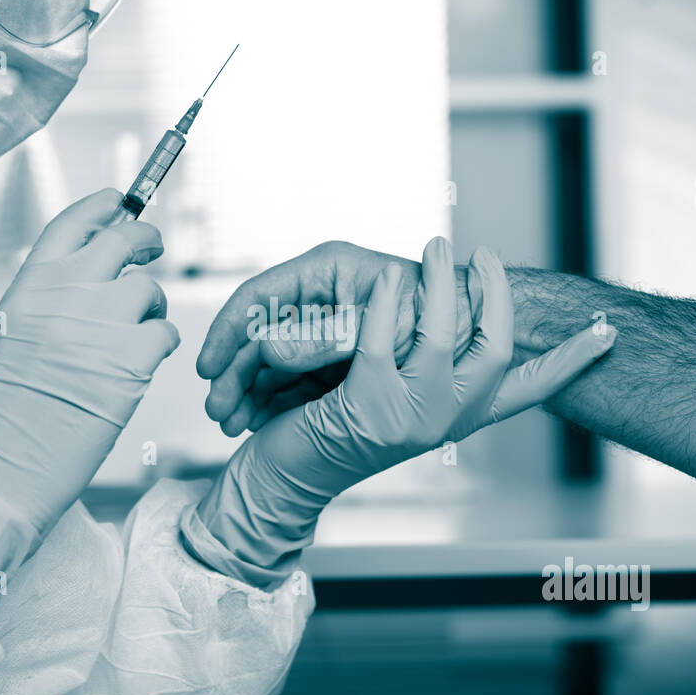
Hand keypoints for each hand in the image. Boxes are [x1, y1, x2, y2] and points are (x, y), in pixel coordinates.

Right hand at [0, 188, 179, 534]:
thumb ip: (54, 296)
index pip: (74, 222)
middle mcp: (67, 291)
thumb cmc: (9, 406)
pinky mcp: (133, 355)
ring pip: (149, 290)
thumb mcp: (17, 331)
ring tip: (132, 343)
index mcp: (31, 282)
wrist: (5, 458)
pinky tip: (140, 368)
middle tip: (154, 248)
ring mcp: (102, 320)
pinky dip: (160, 348)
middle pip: (124, 240)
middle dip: (146, 239)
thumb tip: (101, 270)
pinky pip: (165, 333)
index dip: (103, 206)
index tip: (120, 200)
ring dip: (151, 311)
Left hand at [190, 238, 615, 582]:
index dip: (570, 362)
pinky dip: (391, 302)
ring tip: (436, 247)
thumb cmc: (337, 425)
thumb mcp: (397, 394)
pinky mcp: (366, 410)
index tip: (609, 331)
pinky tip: (391, 277)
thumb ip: (429, 364)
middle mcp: (443, 422)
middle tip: (482, 253)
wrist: (287, 474)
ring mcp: (408, 419)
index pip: (529, 391)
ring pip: (445, 338)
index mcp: (458, 419)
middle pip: (496, 353)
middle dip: (496, 296)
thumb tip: (456, 313)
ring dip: (442, 284)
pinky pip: (387, 341)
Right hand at [197, 241, 473, 435]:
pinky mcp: (327, 359)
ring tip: (228, 422)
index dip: (230, 333)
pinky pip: (283, 378)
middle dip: (234, 372)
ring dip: (245, 392)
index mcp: (328, 272)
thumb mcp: (382, 332)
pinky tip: (249, 422)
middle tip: (217, 408)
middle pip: (257, 332)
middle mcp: (322, 298)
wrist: (486, 349)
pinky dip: (265, 400)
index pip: (260, 297)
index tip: (209, 367)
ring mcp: (323, 330)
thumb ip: (327, 338)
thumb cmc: (445, 322)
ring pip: (265, 360)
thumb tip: (271, 351)